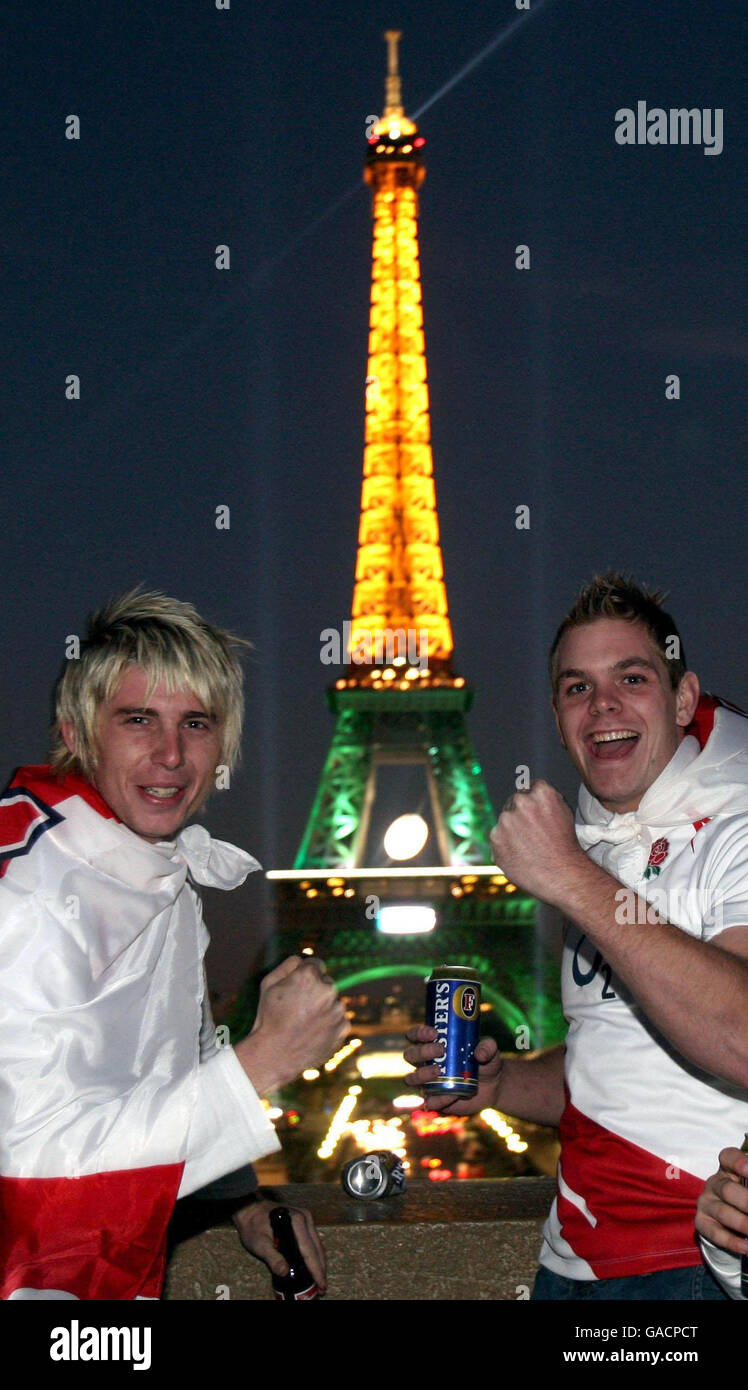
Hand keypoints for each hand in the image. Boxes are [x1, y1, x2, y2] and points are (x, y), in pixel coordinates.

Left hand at [233, 1196, 326, 1292]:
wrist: (249, 1209)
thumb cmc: (252, 1226)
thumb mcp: (259, 1244)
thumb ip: (272, 1258)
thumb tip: (284, 1273)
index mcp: (296, 1223)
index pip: (310, 1251)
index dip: (316, 1270)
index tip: (321, 1286)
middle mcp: (305, 1218)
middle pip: (317, 1249)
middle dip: (321, 1270)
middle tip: (321, 1288)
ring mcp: (305, 1218)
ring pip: (317, 1245)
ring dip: (319, 1263)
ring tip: (319, 1280)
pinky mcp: (303, 1220)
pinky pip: (312, 1241)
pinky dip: (314, 1255)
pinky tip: (313, 1266)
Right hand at [236, 956, 347, 1094]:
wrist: (275, 1055)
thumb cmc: (269, 1018)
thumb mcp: (268, 984)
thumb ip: (288, 965)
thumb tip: (302, 959)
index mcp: (309, 976)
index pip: (316, 964)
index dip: (305, 975)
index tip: (298, 987)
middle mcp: (328, 990)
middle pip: (326, 983)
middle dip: (315, 992)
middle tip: (297, 1009)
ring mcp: (338, 1010)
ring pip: (333, 1002)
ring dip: (323, 1008)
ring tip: (304, 1024)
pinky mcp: (343, 1027)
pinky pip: (338, 1019)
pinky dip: (329, 1024)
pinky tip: (312, 1033)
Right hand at [403, 1025, 502, 1114]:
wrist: (494, 1086)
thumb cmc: (486, 1061)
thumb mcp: (491, 1049)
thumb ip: (487, 1047)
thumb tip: (478, 1054)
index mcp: (432, 1045)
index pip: (414, 1036)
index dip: (419, 1033)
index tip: (434, 1033)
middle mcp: (425, 1063)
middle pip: (410, 1055)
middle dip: (422, 1051)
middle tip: (441, 1050)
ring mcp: (427, 1083)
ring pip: (411, 1078)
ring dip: (421, 1074)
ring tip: (439, 1071)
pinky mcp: (435, 1101)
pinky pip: (429, 1101)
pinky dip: (438, 1098)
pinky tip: (452, 1095)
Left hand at [490, 780, 584, 905]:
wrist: (562, 876)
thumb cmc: (566, 847)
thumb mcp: (564, 814)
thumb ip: (546, 800)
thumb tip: (532, 794)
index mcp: (542, 793)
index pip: (530, 788)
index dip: (533, 803)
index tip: (536, 815)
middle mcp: (522, 802)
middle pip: (515, 803)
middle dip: (520, 815)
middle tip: (532, 835)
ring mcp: (506, 820)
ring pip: (505, 822)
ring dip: (512, 832)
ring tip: (529, 849)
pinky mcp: (495, 838)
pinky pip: (498, 839)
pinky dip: (505, 847)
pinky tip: (521, 856)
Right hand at [695, 1147, 747, 1253]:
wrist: (729, 1220)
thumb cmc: (744, 1196)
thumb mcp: (747, 1186)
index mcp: (729, 1169)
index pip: (728, 1158)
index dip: (739, 1162)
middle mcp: (715, 1183)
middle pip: (727, 1189)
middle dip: (746, 1201)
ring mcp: (706, 1202)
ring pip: (722, 1212)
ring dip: (743, 1224)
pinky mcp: (701, 1222)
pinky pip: (715, 1233)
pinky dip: (732, 1241)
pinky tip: (747, 1246)